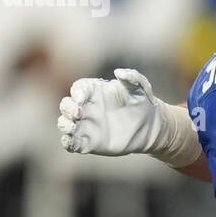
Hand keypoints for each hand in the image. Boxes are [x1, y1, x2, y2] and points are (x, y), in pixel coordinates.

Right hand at [58, 68, 201, 165]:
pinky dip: (67, 143)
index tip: (81, 97)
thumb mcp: (141, 86)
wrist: (151, 125)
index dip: (77, 92)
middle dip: (67, 108)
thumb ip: (132, 77)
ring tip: (72, 126)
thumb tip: (119, 72)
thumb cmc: (143, 102)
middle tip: (78, 113)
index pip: (78, 88)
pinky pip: (72, 144)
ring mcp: (87, 125)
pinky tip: (69, 142)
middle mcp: (87, 107)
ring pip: (65, 124)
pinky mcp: (90, 142)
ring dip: (64, 124)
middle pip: (67, 105)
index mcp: (95, 91)